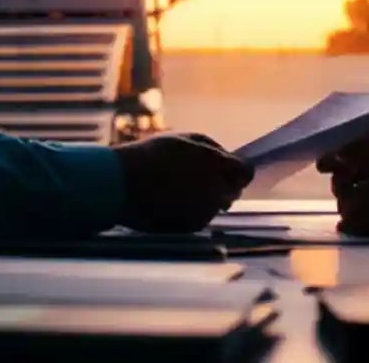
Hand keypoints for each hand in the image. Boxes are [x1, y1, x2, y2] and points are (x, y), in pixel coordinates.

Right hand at [114, 133, 253, 233]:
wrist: (123, 184)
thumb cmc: (152, 156)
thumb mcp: (185, 141)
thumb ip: (213, 150)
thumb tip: (230, 160)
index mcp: (218, 166)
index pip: (245, 172)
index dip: (237, 170)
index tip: (226, 169)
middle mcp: (217, 191)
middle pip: (232, 191)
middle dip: (221, 185)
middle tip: (196, 178)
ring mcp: (205, 211)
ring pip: (215, 206)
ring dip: (205, 199)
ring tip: (176, 188)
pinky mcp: (191, 227)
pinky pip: (199, 218)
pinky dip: (191, 212)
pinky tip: (170, 202)